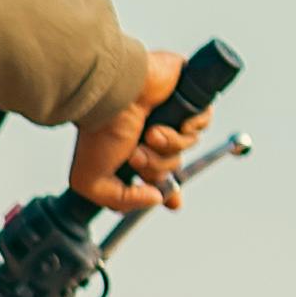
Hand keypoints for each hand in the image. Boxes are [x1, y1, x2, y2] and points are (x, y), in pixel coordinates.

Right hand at [69, 48, 206, 215]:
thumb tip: (156, 197)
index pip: (155, 174)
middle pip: (171, 165)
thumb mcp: (93, 182)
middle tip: (138, 155)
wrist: (113, 93)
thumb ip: (122, 201)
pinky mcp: (186, 95)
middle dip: (158, 167)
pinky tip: (169, 119)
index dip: (167, 190)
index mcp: (130, 147)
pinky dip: (188, 126)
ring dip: (169, 145)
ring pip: (187, 144)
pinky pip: (202, 121)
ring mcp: (168, 112)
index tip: (174, 202)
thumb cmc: (99, 131)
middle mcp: (150, 131)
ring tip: (151, 133)